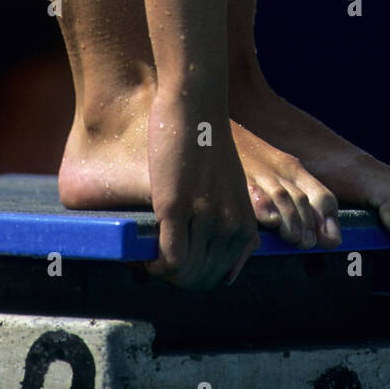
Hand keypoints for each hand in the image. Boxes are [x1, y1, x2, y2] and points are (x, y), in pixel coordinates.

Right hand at [146, 90, 259, 288]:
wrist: (196, 108)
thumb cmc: (208, 146)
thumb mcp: (232, 190)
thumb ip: (229, 220)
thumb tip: (215, 256)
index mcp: (245, 225)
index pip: (220, 278)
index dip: (195, 278)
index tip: (177, 265)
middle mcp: (230, 226)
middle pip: (200, 280)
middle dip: (175, 278)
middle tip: (156, 261)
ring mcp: (205, 218)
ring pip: (182, 274)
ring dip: (161, 271)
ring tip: (148, 255)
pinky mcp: (176, 208)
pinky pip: (168, 259)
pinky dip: (152, 264)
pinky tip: (144, 254)